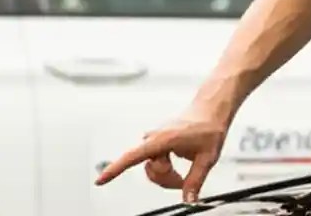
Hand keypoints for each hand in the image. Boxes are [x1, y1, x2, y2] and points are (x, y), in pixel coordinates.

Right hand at [94, 111, 228, 202]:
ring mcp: (153, 139)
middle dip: (166, 180)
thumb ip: (195, 181)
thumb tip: (188, 200)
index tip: (100, 180)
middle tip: (184, 181)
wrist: (210, 111)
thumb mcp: (206, 158)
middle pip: (150, 170)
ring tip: (183, 172)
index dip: (115, 169)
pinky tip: (177, 163)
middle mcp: (153, 138)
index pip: (133, 156)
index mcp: (162, 139)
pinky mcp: (156, 142)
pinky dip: (165, 169)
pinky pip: (154, 162)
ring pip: (151, 168)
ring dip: (165, 175)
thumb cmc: (208, 128)